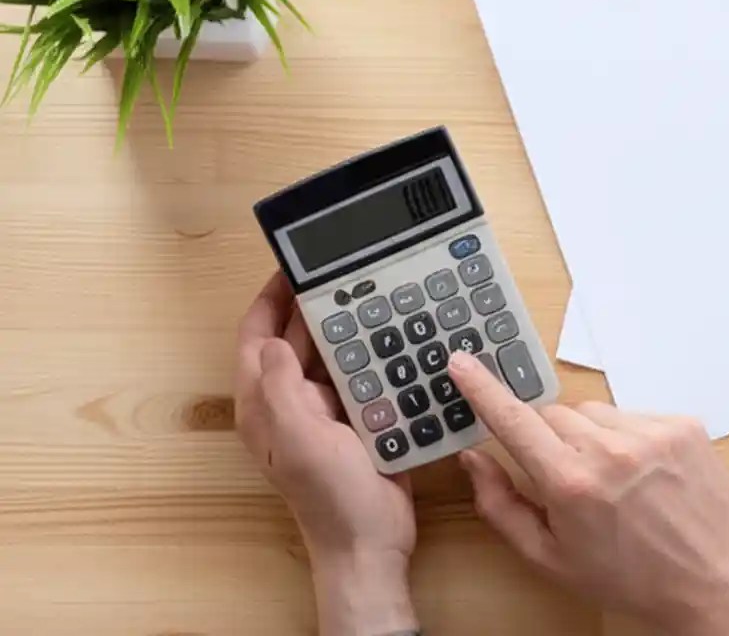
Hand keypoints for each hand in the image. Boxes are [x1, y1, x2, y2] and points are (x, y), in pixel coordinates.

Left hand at [235, 273, 417, 635]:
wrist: (370, 543)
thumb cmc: (329, 495)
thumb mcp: (299, 437)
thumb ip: (281, 386)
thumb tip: (273, 337)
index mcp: (264, 407)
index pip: (254, 339)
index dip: (267, 301)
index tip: (290, 266)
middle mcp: (289, 405)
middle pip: (294, 341)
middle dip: (311, 306)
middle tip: (342, 270)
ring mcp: (324, 414)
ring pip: (330, 356)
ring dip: (346, 328)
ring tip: (370, 292)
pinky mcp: (357, 422)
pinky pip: (361, 377)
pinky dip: (372, 356)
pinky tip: (392, 335)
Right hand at [450, 351, 728, 635]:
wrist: (712, 580)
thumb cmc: (629, 578)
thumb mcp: (550, 558)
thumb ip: (502, 506)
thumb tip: (474, 459)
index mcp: (569, 483)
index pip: (513, 420)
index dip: (482, 389)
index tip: (461, 362)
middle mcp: (609, 449)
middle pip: (553, 415)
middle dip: (549, 439)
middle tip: (568, 479)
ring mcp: (650, 433)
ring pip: (594, 413)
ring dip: (592, 438)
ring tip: (615, 482)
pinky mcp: (682, 425)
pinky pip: (635, 415)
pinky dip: (630, 438)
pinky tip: (645, 476)